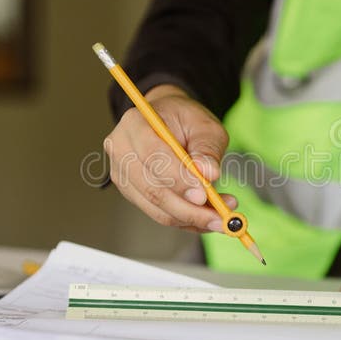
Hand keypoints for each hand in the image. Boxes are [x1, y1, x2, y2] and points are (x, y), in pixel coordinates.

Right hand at [104, 84, 235, 232]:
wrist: (168, 121)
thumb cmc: (185, 120)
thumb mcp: (205, 125)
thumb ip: (207, 148)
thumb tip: (209, 173)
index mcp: (134, 123)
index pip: (153, 156)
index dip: (178, 179)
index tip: (204, 194)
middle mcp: (121, 150)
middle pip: (151, 189)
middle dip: (187, 208)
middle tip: (218, 216)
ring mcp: (122, 174)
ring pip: (155, 207)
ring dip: (190, 218)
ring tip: (219, 216)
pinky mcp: (131, 193)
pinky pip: (159, 213)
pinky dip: (185, 220)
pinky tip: (207, 216)